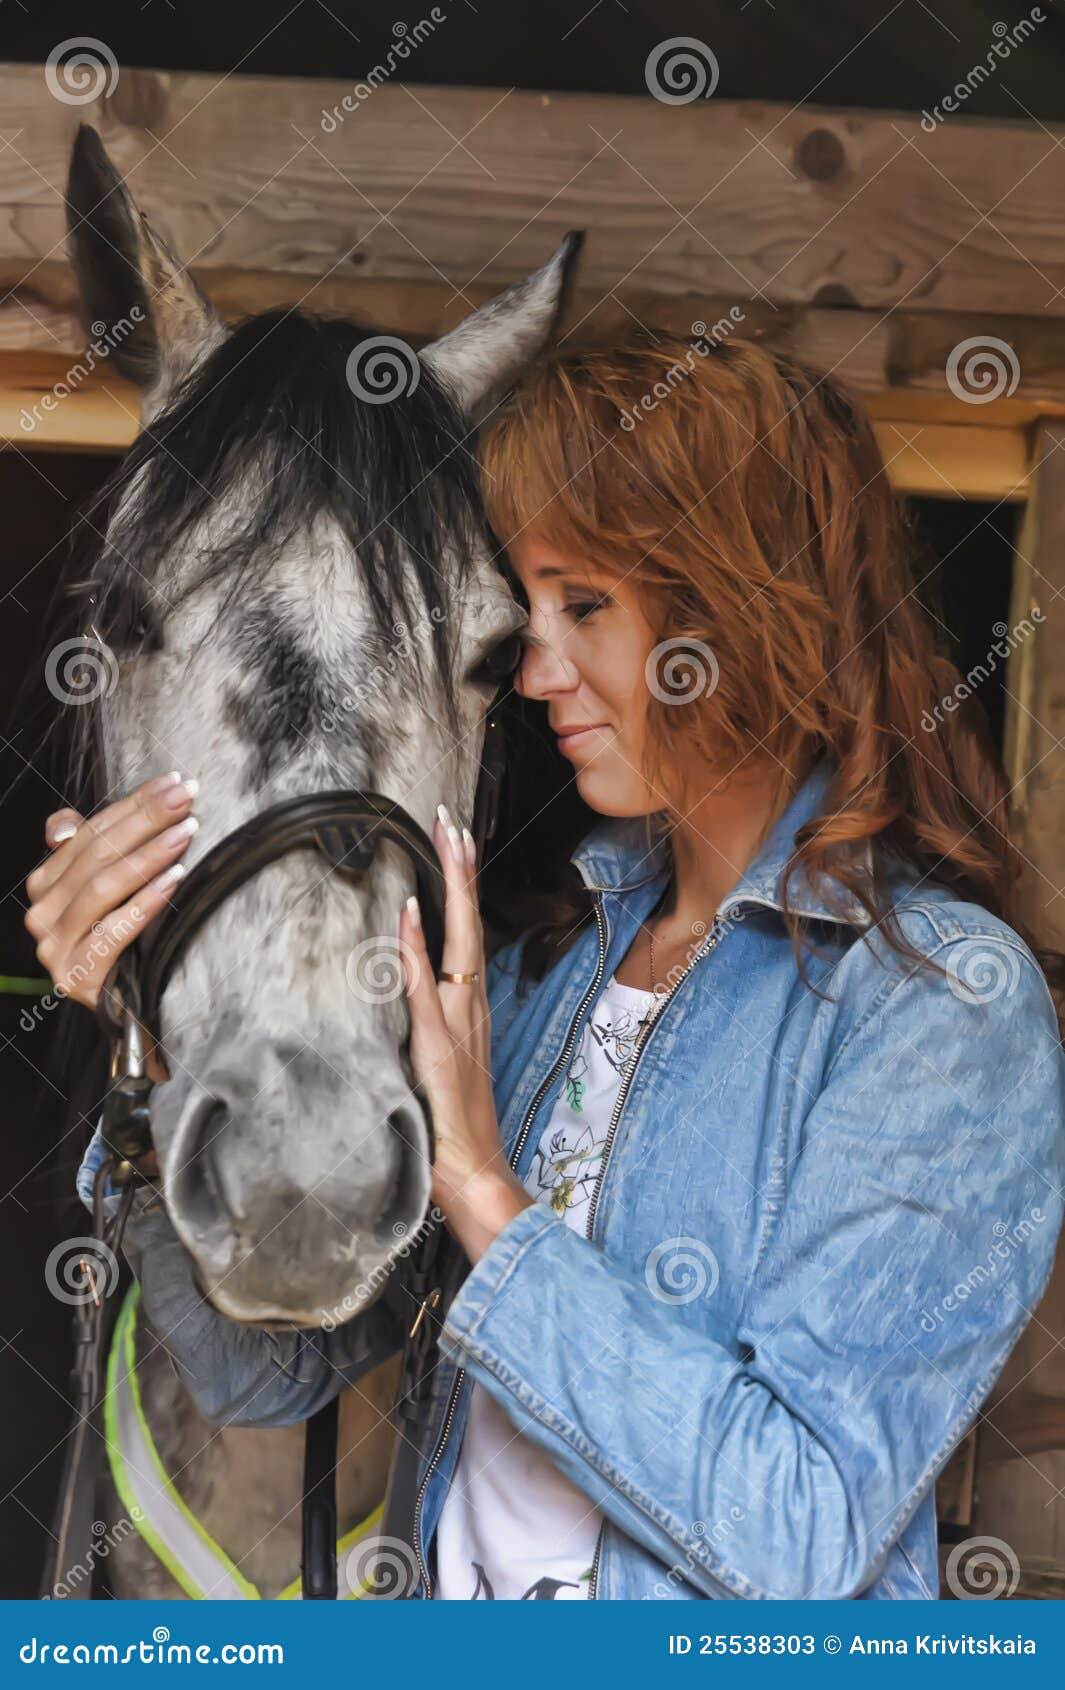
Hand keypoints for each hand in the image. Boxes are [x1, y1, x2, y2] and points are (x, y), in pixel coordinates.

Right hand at [25, 771, 200, 1178]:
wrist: (131, 1020)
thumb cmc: (129, 946)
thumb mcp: (110, 895)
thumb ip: (88, 852)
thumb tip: (65, 821)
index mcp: (45, 885)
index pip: (89, 832)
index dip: (134, 804)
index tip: (176, 782)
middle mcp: (42, 915)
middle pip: (97, 854)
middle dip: (146, 820)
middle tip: (188, 798)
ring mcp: (54, 948)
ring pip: (103, 886)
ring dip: (149, 854)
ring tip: (188, 833)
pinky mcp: (76, 977)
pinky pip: (115, 929)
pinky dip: (147, 900)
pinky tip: (176, 878)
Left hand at [399, 805, 533, 1263]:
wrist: (471, 1170)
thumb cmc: (447, 1124)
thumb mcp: (430, 1063)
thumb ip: (417, 1025)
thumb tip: (389, 990)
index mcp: (465, 1008)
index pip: (462, 934)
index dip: (459, 888)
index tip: (453, 842)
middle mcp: (468, 1006)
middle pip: (467, 924)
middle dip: (460, 870)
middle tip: (451, 821)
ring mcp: (457, 1023)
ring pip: (456, 943)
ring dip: (451, 889)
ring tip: (446, 842)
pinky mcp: (440, 1046)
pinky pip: (425, 988)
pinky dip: (419, 949)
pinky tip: (412, 914)